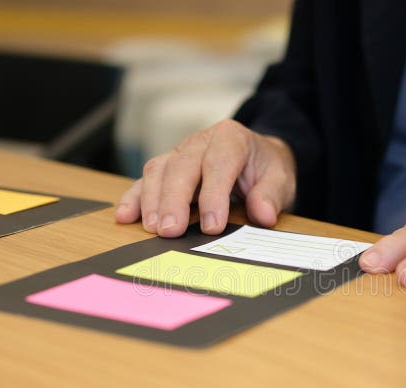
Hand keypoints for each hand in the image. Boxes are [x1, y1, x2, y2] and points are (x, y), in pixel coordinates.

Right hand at [115, 119, 296, 236]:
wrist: (257, 156)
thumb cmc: (265, 168)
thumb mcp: (281, 178)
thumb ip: (271, 195)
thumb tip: (263, 214)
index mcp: (231, 138)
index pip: (218, 163)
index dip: (213, 196)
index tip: (212, 226)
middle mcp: (200, 142)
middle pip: (181, 167)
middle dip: (174, 200)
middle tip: (170, 231)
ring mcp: (179, 153)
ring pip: (159, 170)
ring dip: (151, 201)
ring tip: (152, 229)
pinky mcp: (166, 168)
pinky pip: (145, 179)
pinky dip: (134, 197)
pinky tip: (125, 216)